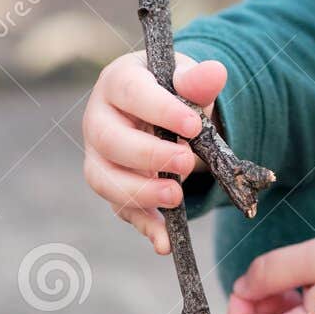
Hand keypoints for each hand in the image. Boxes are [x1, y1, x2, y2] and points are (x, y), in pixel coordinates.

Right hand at [82, 50, 226, 254]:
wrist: (163, 108)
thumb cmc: (172, 90)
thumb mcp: (187, 80)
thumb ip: (198, 80)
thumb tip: (216, 72)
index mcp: (117, 82)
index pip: (131, 93)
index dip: (160, 110)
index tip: (193, 126)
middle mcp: (99, 119)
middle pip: (109, 140)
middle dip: (148, 156)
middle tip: (186, 163)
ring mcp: (98, 155)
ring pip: (104, 179)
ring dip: (140, 193)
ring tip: (176, 198)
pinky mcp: (110, 185)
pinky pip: (120, 209)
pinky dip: (144, 225)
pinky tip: (165, 241)